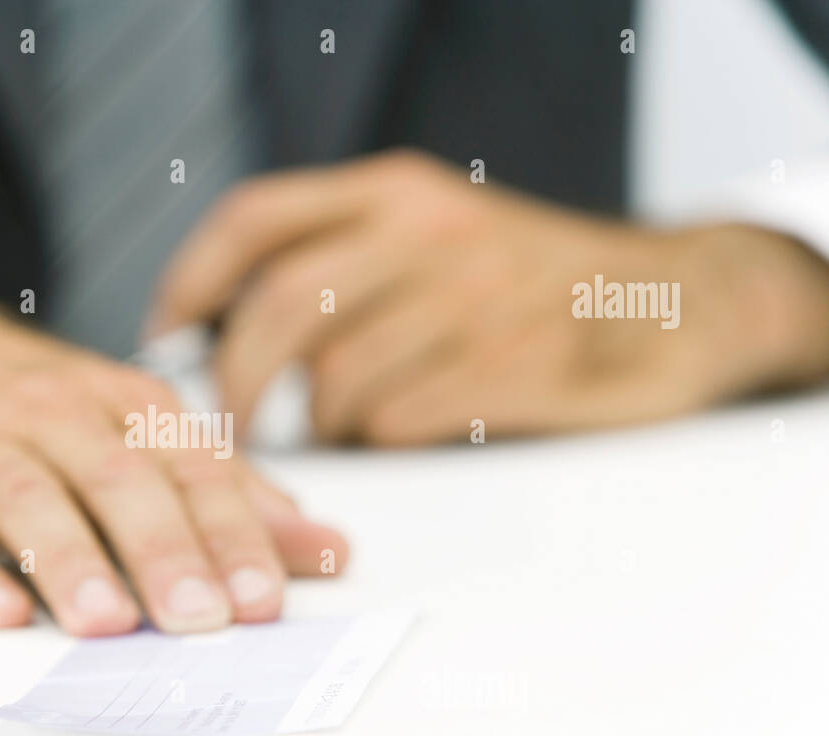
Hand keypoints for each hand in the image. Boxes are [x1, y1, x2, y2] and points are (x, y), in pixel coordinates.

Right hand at [0, 294, 346, 635]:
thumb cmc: (35, 411)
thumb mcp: (134, 430)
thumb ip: (226, 495)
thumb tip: (329, 552)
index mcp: (122, 403)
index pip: (191, 465)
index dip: (230, 531)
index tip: (262, 600)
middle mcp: (50, 412)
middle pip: (115, 477)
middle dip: (163, 549)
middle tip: (199, 619)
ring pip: (26, 496)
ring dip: (69, 560)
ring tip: (107, 622)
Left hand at [150, 150, 828, 443]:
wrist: (677, 299)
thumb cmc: (527, 280)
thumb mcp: (434, 233)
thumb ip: (340, 262)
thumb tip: (215, 334)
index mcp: (394, 190)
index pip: (255, 218)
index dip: (189, 281)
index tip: (163, 336)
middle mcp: (427, 229)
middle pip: (276, 311)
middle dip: (232, 387)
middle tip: (226, 430)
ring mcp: (475, 295)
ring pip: (334, 382)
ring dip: (320, 426)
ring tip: (341, 431)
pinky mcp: (514, 362)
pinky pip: (397, 421)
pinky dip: (381, 440)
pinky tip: (406, 431)